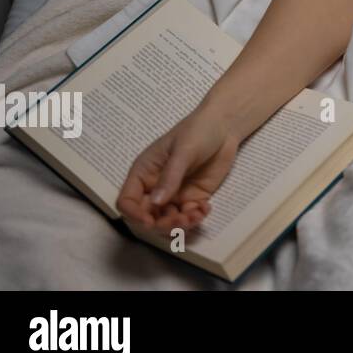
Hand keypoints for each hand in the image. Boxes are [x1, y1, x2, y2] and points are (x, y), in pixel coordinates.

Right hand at [116, 107, 240, 232]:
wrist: (225, 127)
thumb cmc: (197, 131)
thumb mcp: (182, 151)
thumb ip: (170, 176)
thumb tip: (156, 203)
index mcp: (143, 174)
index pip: (127, 201)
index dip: (134, 215)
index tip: (149, 221)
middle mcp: (154, 188)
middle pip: (147, 217)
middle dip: (162, 225)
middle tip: (182, 221)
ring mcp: (174, 195)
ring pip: (167, 221)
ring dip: (180, 226)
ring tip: (197, 215)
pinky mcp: (192, 198)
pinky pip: (188, 217)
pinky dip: (195, 218)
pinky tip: (205, 208)